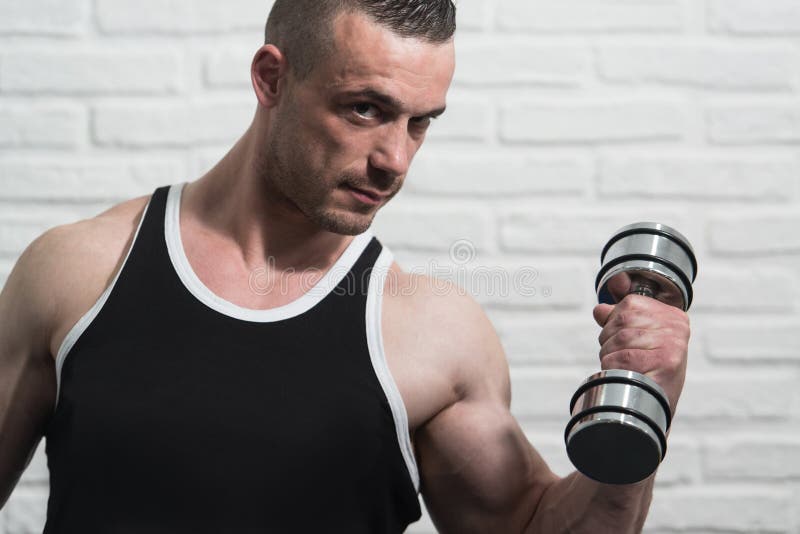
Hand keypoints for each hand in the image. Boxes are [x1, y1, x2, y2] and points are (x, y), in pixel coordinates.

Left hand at [593, 294, 690, 415]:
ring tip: (621, 367)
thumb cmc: (650, 371)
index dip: (614, 321)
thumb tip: (599, 310)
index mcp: (671, 316)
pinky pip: (621, 358)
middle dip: (608, 339)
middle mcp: (676, 327)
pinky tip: (623, 375)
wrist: (659, 407)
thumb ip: (621, 320)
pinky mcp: (666, 363)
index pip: (629, 303)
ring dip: (609, 354)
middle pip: (622, 320)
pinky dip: (612, 367)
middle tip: (617, 356)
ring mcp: (672, 344)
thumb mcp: (641, 339)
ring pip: (619, 338)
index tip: (620, 339)